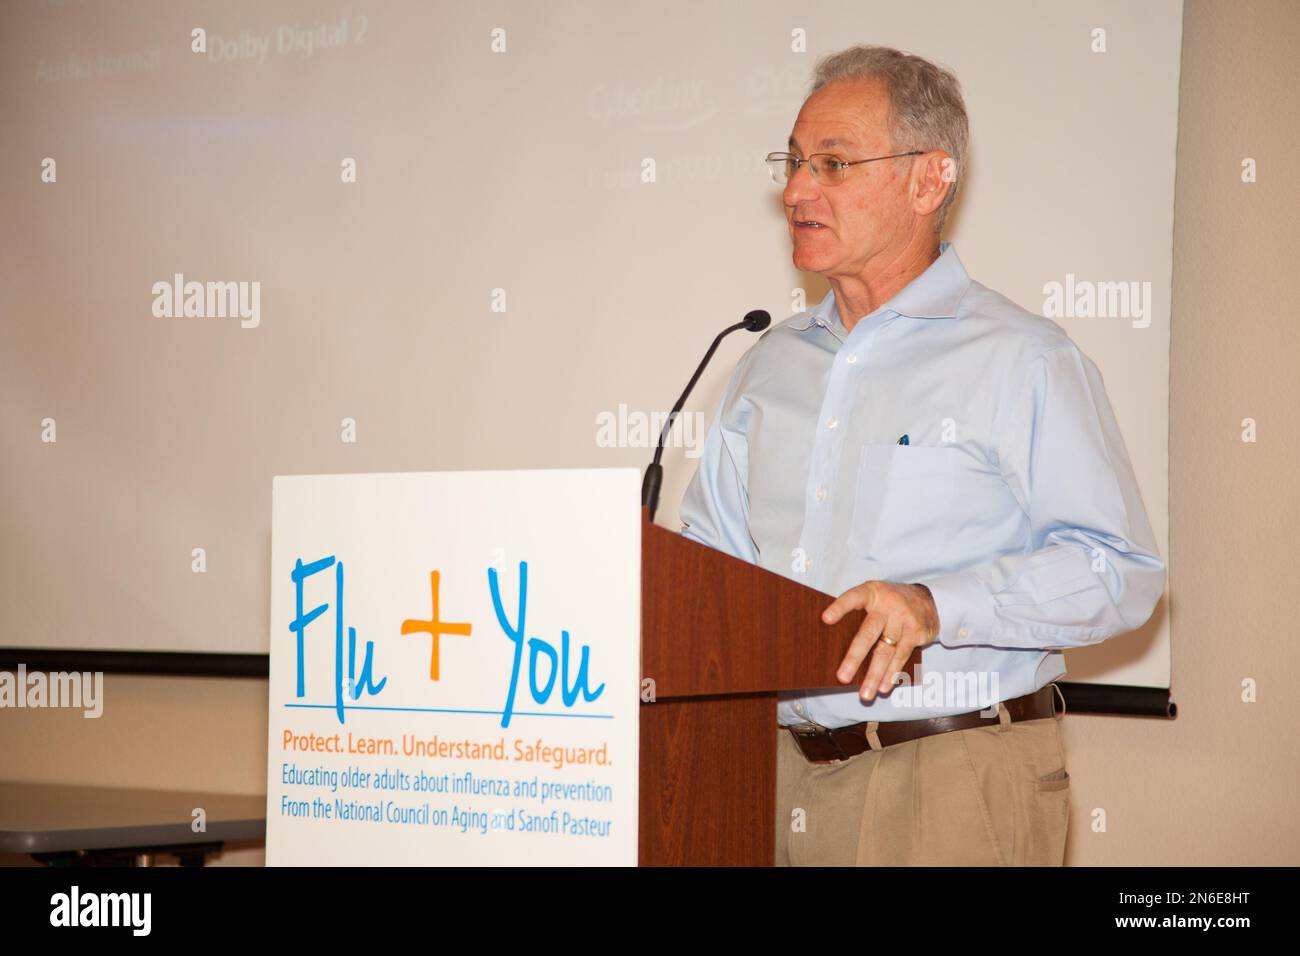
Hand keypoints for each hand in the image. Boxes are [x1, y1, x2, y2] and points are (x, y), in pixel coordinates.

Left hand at [823, 581, 938, 701]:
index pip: (853, 598)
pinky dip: (892, 673)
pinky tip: (884, 686)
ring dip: (875, 675)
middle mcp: (888, 605)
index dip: (839, 607)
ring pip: (886, 651)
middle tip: (842, 677)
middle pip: (868, 633)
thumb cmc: (889, 602)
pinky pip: (902, 656)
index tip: (825, 619)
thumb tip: (833, 644)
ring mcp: (904, 618)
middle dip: (854, 657)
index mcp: (871, 593)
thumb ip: (858, 613)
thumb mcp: (873, 597)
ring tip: (865, 694)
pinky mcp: (917, 632)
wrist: (926, 597)